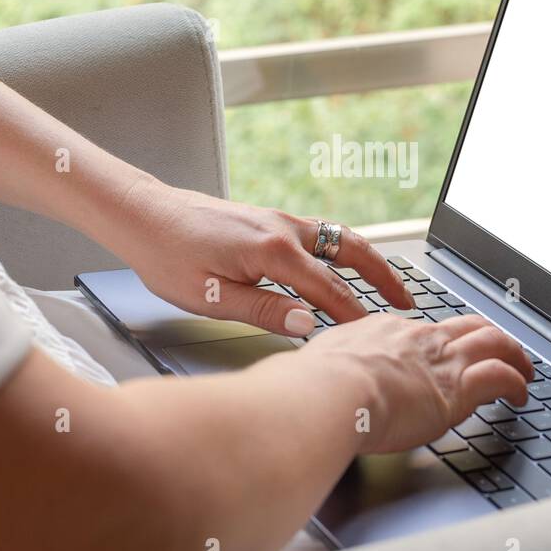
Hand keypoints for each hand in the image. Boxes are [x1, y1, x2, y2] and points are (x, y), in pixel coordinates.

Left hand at [103, 174, 414, 335]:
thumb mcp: (211, 297)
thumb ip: (264, 310)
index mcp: (274, 252)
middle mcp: (284, 229)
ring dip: (367, 261)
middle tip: (408, 302)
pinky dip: (342, 251)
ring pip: (339, 238)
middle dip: (383, 277)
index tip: (377, 336)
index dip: (357, 316)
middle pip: (351, 252)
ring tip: (386, 284)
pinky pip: (319, 233)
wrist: (142, 215)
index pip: (330, 290)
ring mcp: (278, 220)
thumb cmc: (167, 256)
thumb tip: (308, 323)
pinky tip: (341, 267)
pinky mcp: (268, 219)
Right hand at [296, 312, 532, 453]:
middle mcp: (418, 338)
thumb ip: (320, 371)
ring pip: (494, 342)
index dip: (439, 339)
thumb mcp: (315, 367)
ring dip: (513, 356)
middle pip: (466, 325)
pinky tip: (521, 394)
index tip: (441, 350)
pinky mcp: (458, 386)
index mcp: (383, 331)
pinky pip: (502, 376)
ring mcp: (441, 358)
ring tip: (523, 369)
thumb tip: (303, 380)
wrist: (328, 393)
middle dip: (488, 336)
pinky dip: (518, 383)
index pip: (422, 330)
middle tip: (499, 348)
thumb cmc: (313, 386)